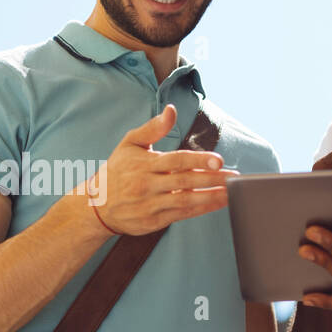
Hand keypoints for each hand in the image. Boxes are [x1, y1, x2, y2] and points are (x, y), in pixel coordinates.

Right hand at [85, 103, 240, 235]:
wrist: (97, 206)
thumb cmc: (117, 170)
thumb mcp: (129, 144)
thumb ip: (152, 128)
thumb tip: (171, 110)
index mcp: (144, 164)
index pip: (176, 161)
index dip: (199, 160)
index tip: (219, 160)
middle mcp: (147, 185)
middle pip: (185, 182)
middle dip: (212, 179)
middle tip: (234, 177)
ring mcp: (150, 205)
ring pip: (186, 201)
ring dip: (211, 197)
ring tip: (231, 192)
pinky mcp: (154, 221)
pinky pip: (181, 215)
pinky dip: (201, 209)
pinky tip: (216, 203)